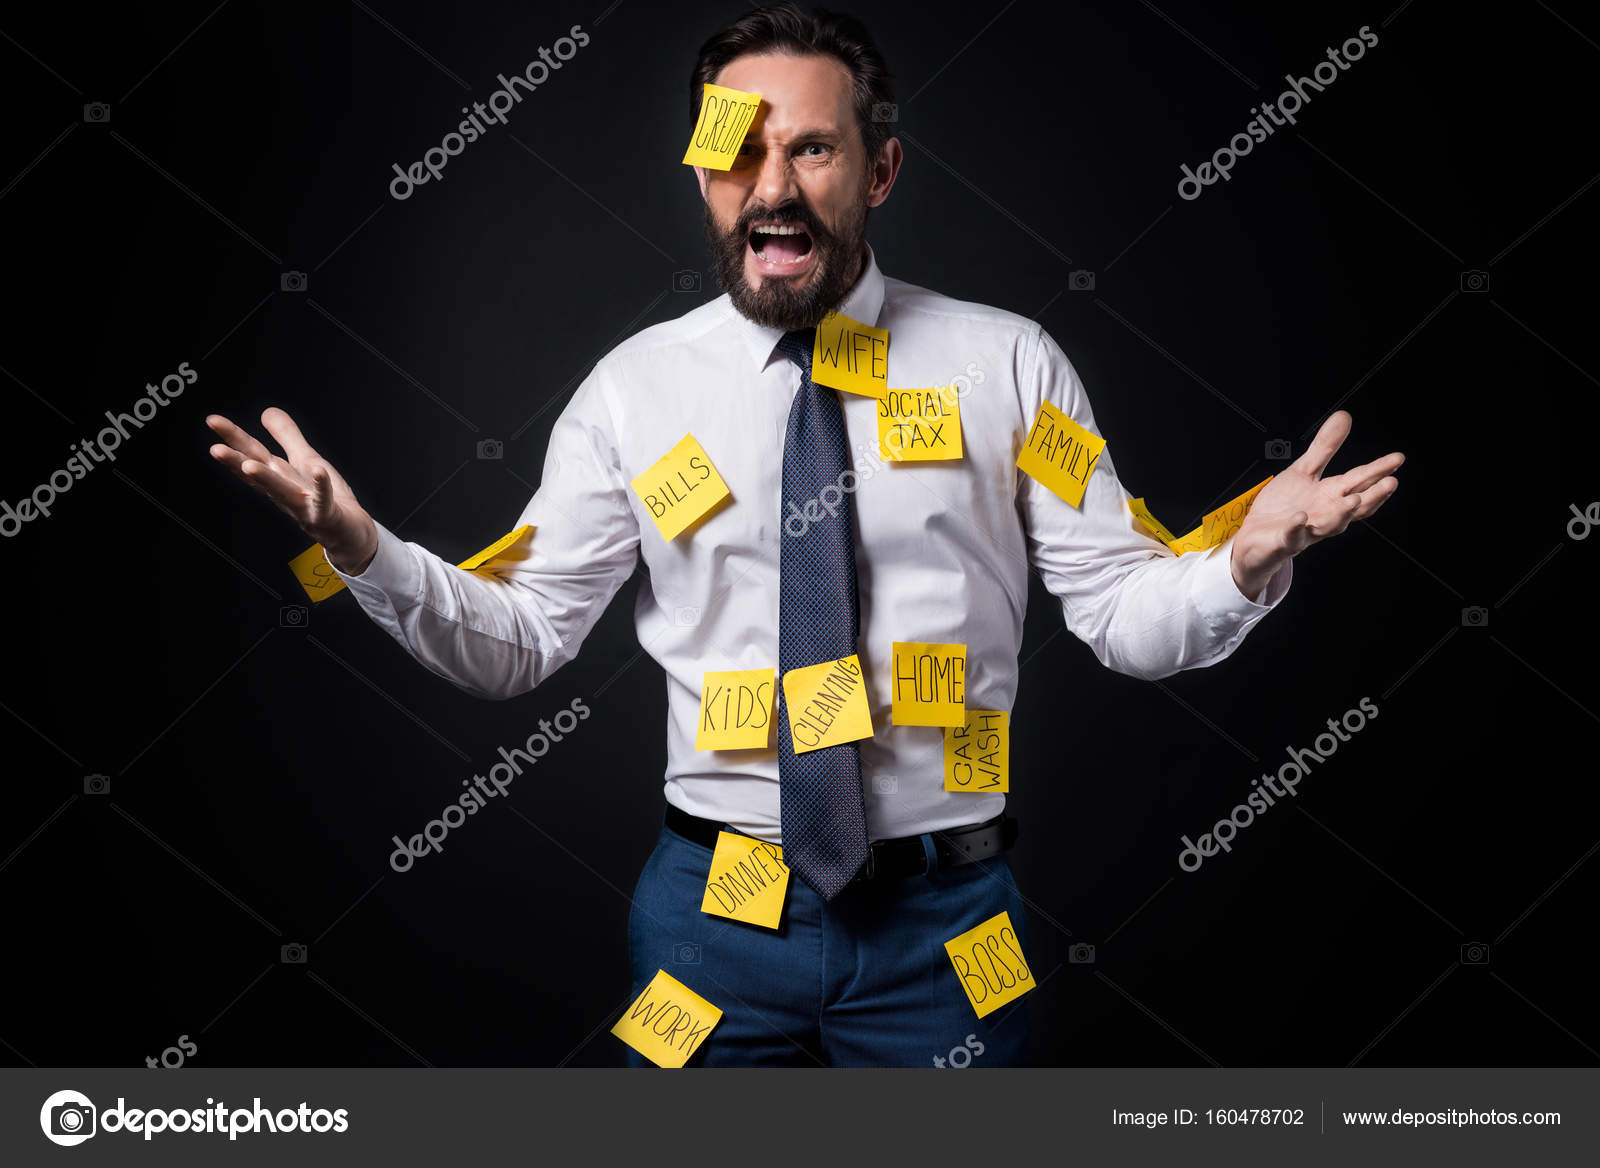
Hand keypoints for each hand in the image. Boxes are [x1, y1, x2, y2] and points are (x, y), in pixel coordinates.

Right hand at [206, 408, 378, 573]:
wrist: (351, 534)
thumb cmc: (326, 498)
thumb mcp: (306, 461)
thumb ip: (287, 437)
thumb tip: (266, 410)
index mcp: (280, 477)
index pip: (252, 455)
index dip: (233, 439)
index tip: (212, 420)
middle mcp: (286, 493)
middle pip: (259, 474)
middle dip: (236, 462)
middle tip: (215, 449)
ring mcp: (304, 507)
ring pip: (282, 492)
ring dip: (266, 479)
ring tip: (249, 466)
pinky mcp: (326, 516)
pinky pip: (324, 501)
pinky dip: (321, 485)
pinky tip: (318, 469)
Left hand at [1230, 410, 1402, 597]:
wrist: (1255, 537)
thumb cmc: (1283, 506)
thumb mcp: (1304, 471)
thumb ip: (1324, 448)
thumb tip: (1344, 416)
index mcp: (1331, 495)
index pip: (1359, 482)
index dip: (1378, 471)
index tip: (1398, 458)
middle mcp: (1325, 514)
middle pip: (1354, 505)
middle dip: (1373, 495)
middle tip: (1391, 482)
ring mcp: (1307, 530)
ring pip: (1330, 525)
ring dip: (1342, 513)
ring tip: (1354, 500)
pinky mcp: (1285, 542)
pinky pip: (1292, 536)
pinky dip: (1297, 528)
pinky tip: (1300, 517)